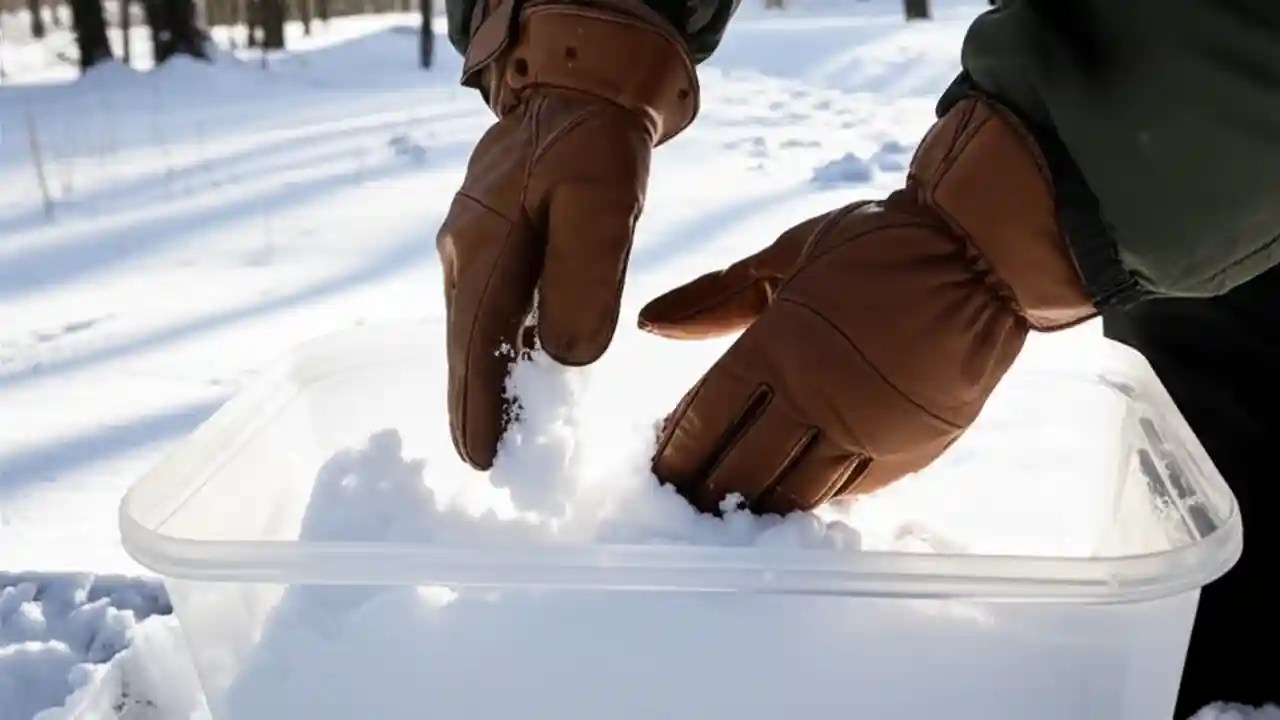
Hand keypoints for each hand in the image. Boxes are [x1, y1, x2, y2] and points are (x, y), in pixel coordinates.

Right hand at [437, 0, 696, 468]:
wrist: (579, 86)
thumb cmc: (594, 141)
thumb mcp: (601, 204)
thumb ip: (583, 282)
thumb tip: (567, 358)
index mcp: (484, 249)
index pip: (476, 346)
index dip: (477, 407)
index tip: (481, 459)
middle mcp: (466, 254)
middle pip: (466, 345)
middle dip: (476, 405)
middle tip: (487, 461)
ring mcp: (475, 247)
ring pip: (479, 330)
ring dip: (490, 380)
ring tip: (504, 434)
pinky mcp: (495, 242)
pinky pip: (496, 308)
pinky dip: (505, 347)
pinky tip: (523, 374)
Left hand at [640, 96, 1096, 514]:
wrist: (984, 255)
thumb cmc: (880, 244)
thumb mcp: (788, 254)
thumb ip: (715, 296)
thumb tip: (649, 323)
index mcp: (779, 347)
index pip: (707, 417)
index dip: (677, 450)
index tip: (657, 469)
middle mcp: (816, 397)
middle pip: (741, 467)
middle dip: (703, 492)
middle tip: (680, 509)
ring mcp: (864, 430)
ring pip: (792, 490)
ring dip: (752, 508)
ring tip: (725, 519)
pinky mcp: (906, 450)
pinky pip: (844, 490)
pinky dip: (808, 500)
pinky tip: (786, 501)